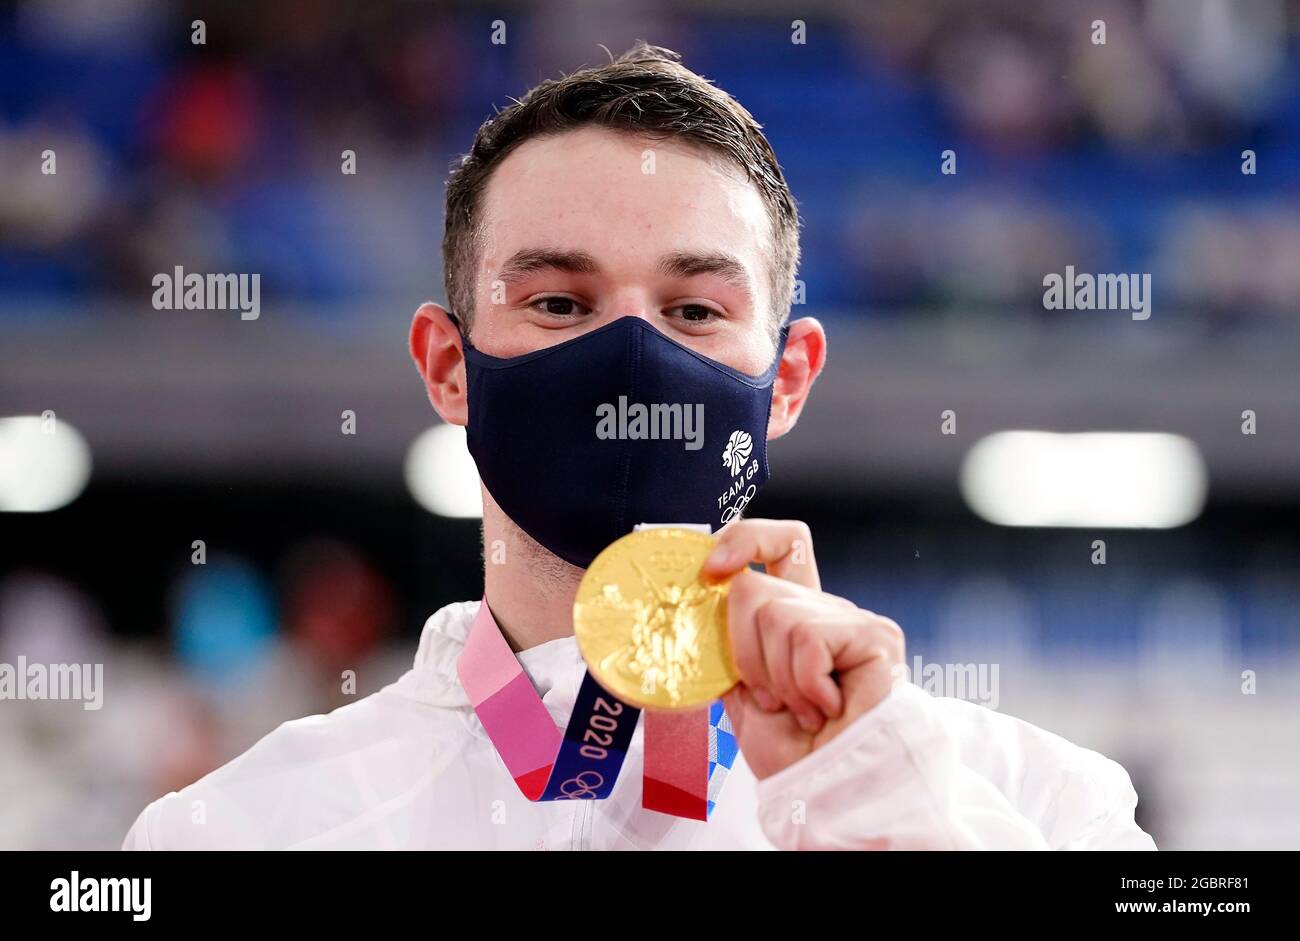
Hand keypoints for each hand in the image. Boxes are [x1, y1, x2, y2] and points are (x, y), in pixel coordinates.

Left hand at [702, 519, 904, 779]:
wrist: (830, 795)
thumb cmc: (794, 756)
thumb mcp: (740, 696)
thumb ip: (726, 651)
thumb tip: (695, 611)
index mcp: (795, 618)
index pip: (779, 545)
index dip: (744, 540)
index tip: (710, 571)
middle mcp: (825, 611)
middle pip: (755, 585)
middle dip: (743, 652)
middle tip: (771, 699)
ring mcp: (852, 620)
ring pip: (776, 614)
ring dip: (777, 678)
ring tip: (802, 711)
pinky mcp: (874, 636)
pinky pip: (808, 638)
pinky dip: (804, 684)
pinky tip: (826, 710)